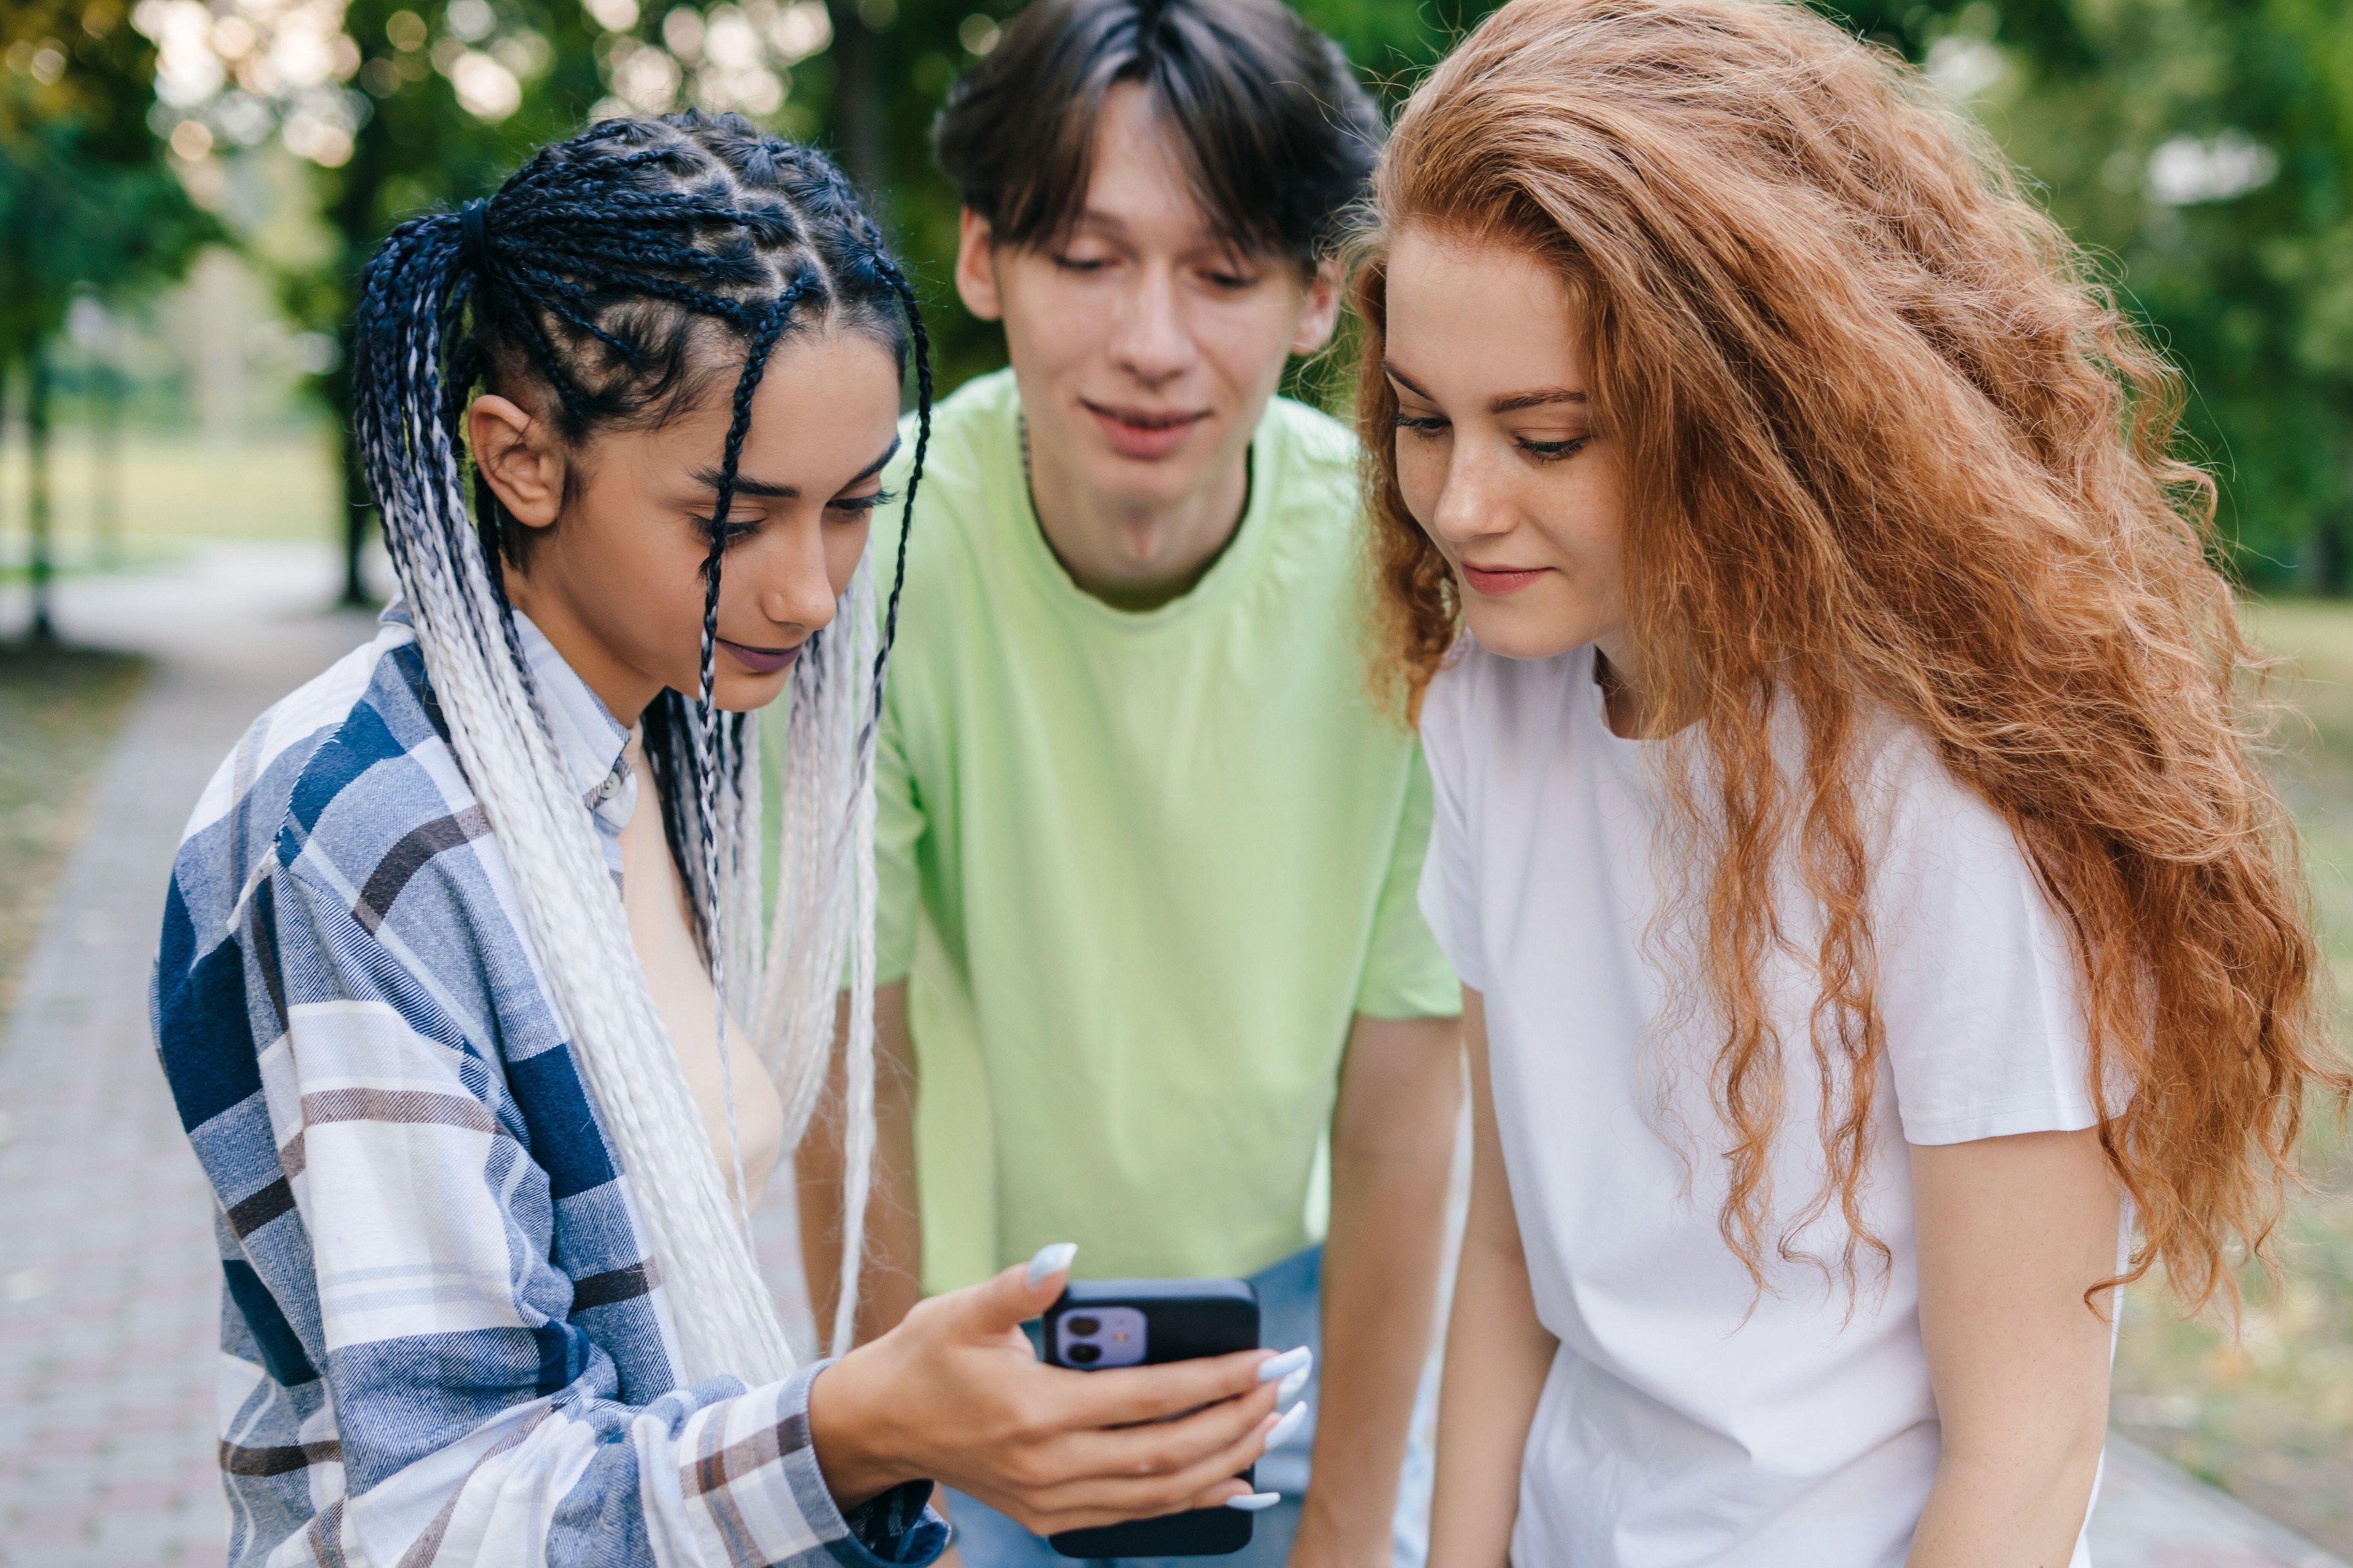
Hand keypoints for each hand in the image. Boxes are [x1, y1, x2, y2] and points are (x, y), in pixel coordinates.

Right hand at [807, 1244, 1301, 1537]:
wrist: (882, 1425)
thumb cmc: (927, 1357)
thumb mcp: (963, 1311)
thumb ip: (1018, 1285)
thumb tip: (1064, 1256)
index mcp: (1035, 1410)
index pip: (1150, 1398)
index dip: (1215, 1379)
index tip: (1265, 1359)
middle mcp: (1049, 1466)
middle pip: (1168, 1453)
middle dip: (1238, 1422)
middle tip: (1286, 1390)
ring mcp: (1051, 1500)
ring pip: (1159, 1493)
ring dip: (1225, 1462)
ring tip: (1273, 1427)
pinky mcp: (1051, 1517)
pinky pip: (1136, 1517)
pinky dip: (1191, 1501)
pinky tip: (1232, 1482)